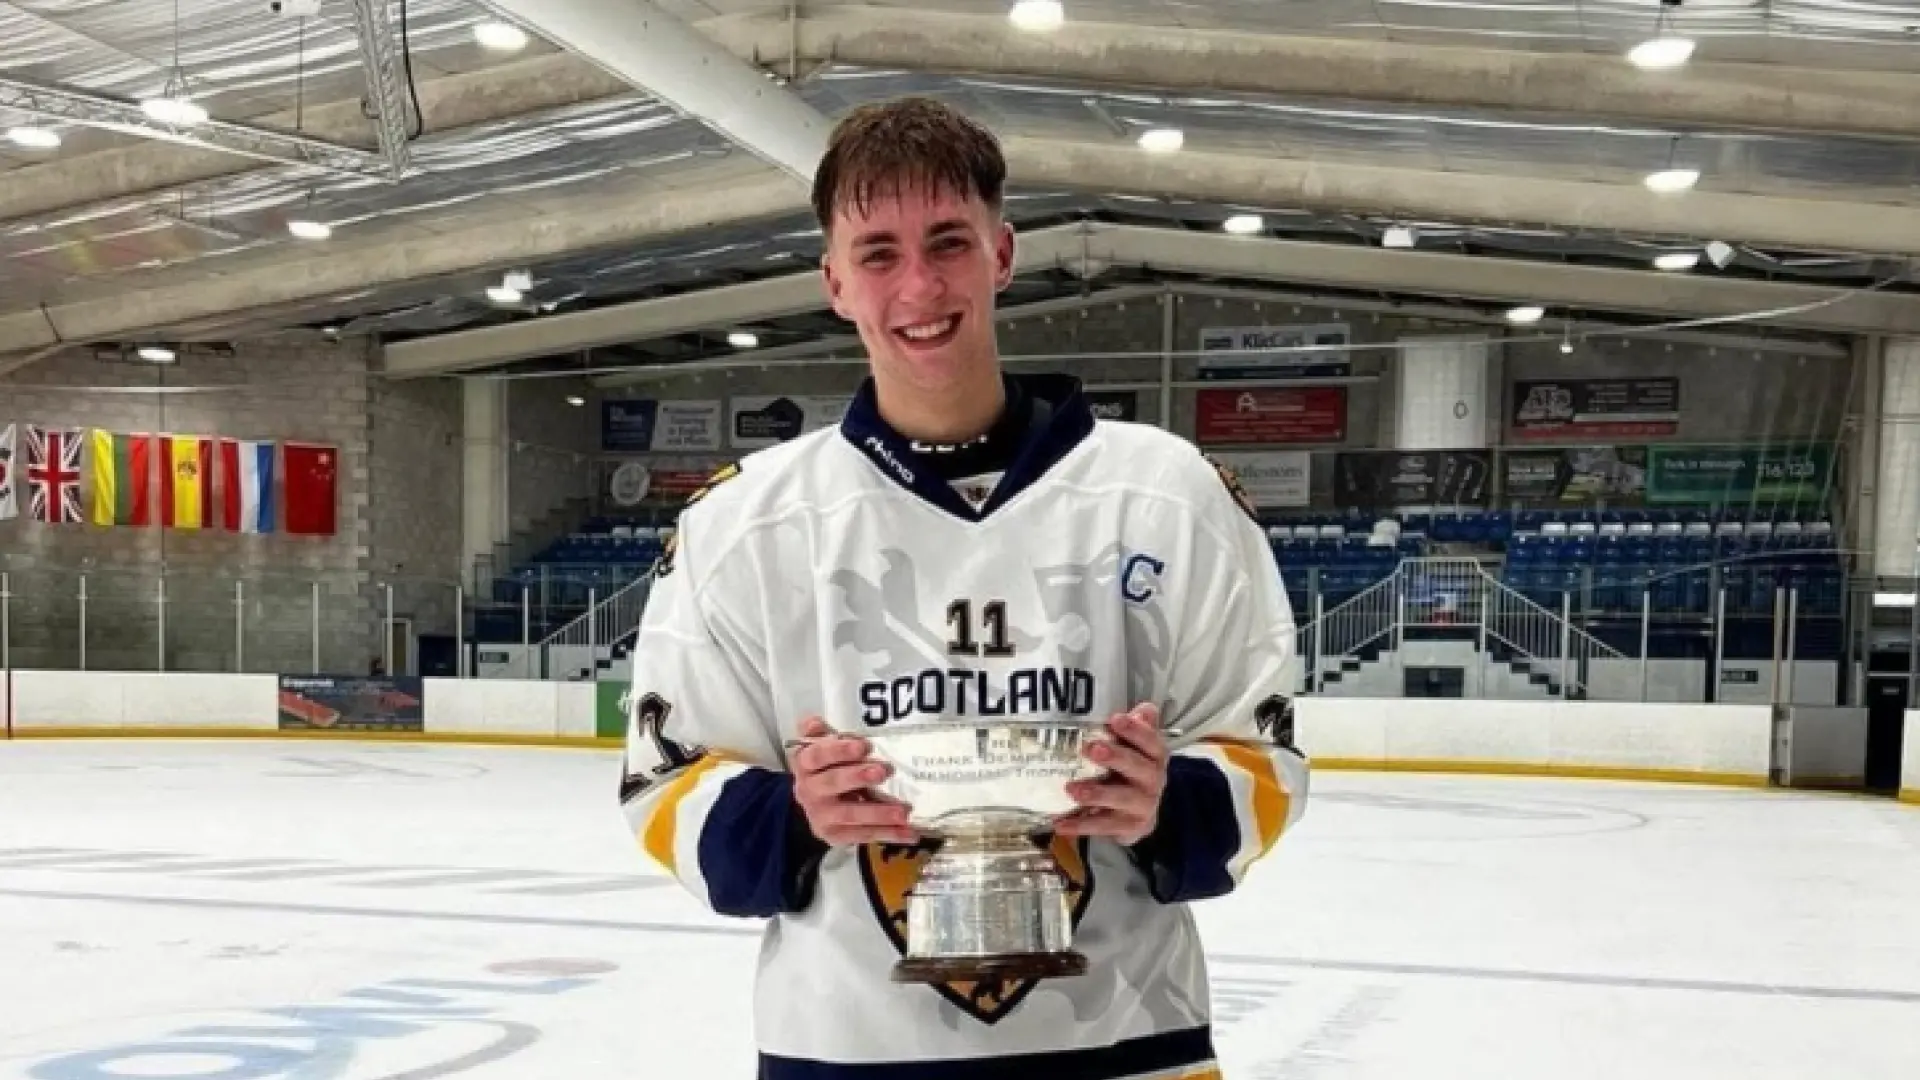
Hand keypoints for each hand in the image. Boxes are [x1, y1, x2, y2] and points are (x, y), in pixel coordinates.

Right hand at [788, 716, 916, 846]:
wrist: (817, 804)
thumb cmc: (827, 767)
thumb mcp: (823, 747)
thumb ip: (820, 733)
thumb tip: (814, 722)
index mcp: (804, 765)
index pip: (816, 756)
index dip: (839, 751)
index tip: (864, 745)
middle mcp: (808, 791)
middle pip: (832, 784)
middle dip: (858, 777)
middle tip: (884, 771)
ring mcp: (821, 817)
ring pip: (850, 814)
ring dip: (879, 813)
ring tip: (903, 811)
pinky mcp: (835, 836)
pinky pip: (863, 835)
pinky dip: (888, 834)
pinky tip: (910, 832)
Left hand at [1056, 703, 1167, 843]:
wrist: (1138, 814)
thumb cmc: (1130, 771)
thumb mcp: (1134, 748)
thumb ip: (1136, 727)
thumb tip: (1144, 708)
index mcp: (1155, 757)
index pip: (1152, 742)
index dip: (1136, 730)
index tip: (1115, 719)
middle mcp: (1154, 781)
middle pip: (1139, 768)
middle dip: (1115, 757)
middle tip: (1091, 748)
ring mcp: (1143, 806)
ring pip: (1121, 799)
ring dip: (1096, 793)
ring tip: (1071, 788)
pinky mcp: (1129, 828)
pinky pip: (1104, 826)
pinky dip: (1081, 825)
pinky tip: (1061, 823)